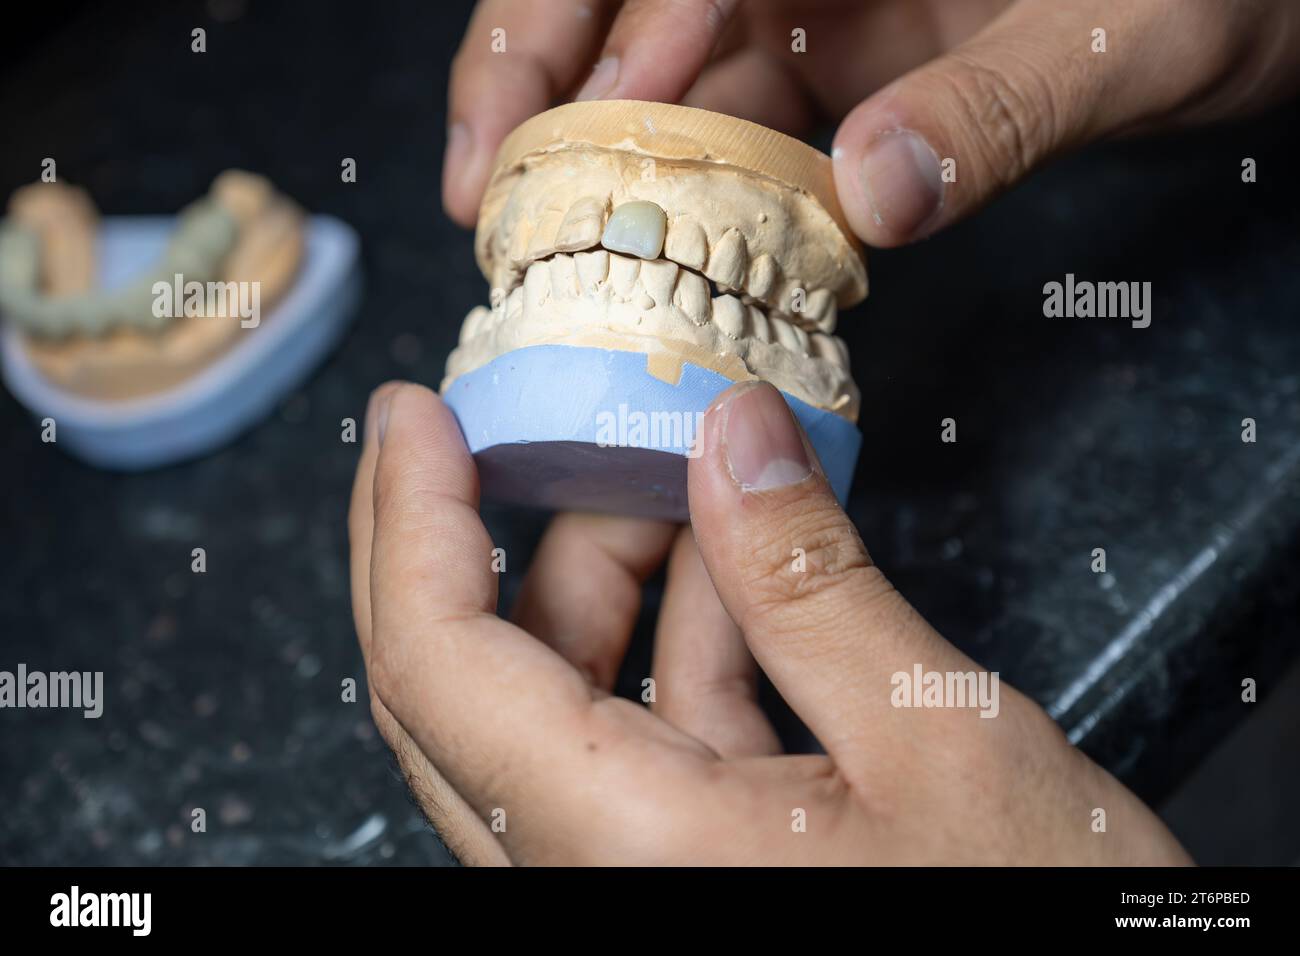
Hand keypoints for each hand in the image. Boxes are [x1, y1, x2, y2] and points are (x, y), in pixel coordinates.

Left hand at [348, 380, 1190, 863]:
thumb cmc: (1030, 922)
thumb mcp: (937, 739)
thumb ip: (813, 582)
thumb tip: (734, 435)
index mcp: (622, 848)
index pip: (436, 664)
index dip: (406, 521)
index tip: (415, 415)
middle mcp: (594, 873)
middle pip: (468, 680)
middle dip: (498, 534)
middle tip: (546, 426)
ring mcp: (638, 871)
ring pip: (558, 702)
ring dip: (611, 577)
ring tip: (686, 481)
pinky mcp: (690, 865)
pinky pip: (640, 735)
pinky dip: (678, 637)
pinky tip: (736, 566)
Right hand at [442, 0, 1299, 245]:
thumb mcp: (1124, 32)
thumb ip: (999, 108)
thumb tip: (871, 194)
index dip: (581, 34)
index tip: (533, 139)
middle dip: (540, 85)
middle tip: (482, 196)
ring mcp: (825, 8)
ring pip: (672, 70)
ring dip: (606, 156)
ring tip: (548, 242)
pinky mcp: (847, 73)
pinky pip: (745, 128)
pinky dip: (700, 191)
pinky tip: (669, 249)